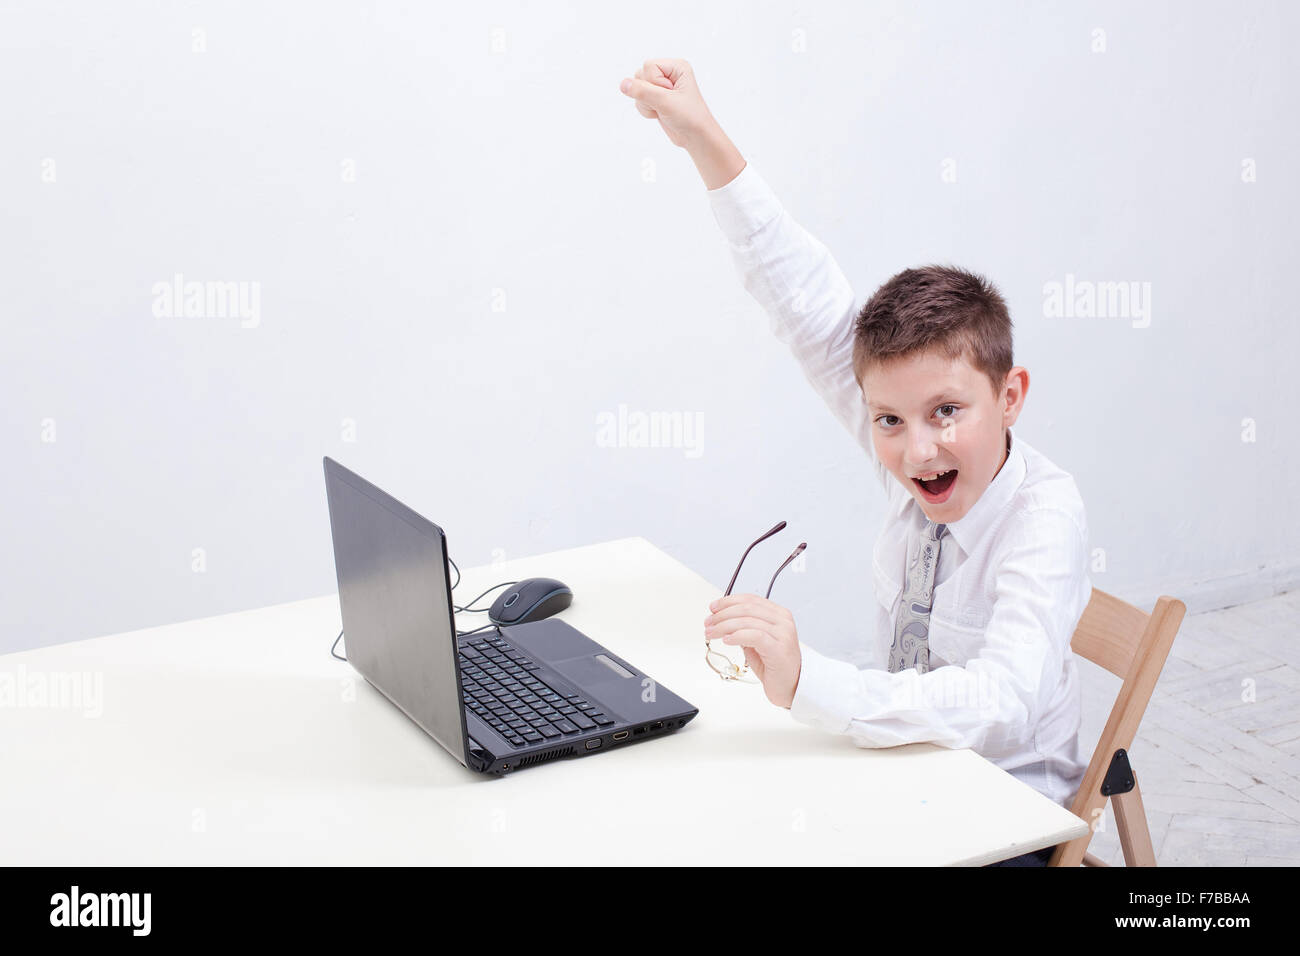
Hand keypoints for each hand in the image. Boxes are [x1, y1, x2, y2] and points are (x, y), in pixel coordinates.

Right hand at [619, 58, 715, 148]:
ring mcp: (661, 86)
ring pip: (636, 88)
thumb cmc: (690, 117)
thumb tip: (623, 84)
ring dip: (646, 103)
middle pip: (640, 75)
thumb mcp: (665, 102)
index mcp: (676, 66)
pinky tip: (659, 113)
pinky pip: (638, 99)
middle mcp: (668, 73)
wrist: (695, 137)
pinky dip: (645, 109)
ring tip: (662, 110)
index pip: (649, 66)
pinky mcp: (655, 97)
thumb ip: (642, 92)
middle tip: (665, 103)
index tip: (669, 95)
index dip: (653, 83)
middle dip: (648, 94)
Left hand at [705, 593, 802, 708]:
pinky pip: (754, 636)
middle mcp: (783, 621)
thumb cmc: (773, 666)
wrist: (790, 687)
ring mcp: (783, 634)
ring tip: (711, 633)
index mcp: (779, 614)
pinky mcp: (779, 649)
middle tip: (708, 623)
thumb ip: (743, 628)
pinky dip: (737, 636)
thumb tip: (721, 619)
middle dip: (722, 614)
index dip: (729, 601)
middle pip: (747, 608)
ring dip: (724, 626)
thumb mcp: (755, 641)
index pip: (750, 599)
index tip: (713, 608)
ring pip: (747, 621)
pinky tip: (726, 640)